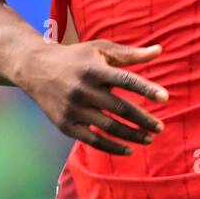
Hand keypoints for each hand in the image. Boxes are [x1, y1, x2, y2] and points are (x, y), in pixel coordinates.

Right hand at [16, 39, 167, 154]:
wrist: (35, 68)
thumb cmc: (76, 57)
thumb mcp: (99, 49)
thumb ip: (129, 54)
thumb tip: (159, 50)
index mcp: (93, 69)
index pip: (125, 80)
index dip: (146, 88)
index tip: (165, 97)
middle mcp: (82, 89)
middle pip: (119, 108)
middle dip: (143, 119)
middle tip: (160, 127)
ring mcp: (73, 108)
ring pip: (108, 127)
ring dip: (132, 135)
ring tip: (149, 138)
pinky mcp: (65, 124)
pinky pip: (93, 140)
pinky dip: (112, 147)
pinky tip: (129, 149)